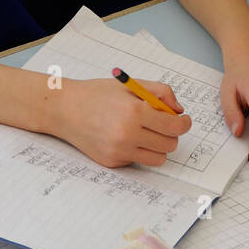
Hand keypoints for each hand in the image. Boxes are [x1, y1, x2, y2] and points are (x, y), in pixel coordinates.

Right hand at [53, 78, 191, 168]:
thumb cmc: (97, 94)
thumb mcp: (131, 85)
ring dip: (158, 146)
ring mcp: (118, 152)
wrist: (64, 109)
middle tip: (163, 124)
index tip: (184, 120)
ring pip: (158, 159)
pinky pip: (138, 161)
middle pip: (170, 145)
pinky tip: (124, 137)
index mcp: (135, 113)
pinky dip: (138, 151)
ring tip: (147, 133)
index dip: (184, 123)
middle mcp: (127, 135)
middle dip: (171, 134)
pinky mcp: (111, 163)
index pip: (174, 127)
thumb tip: (179, 111)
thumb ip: (161, 93)